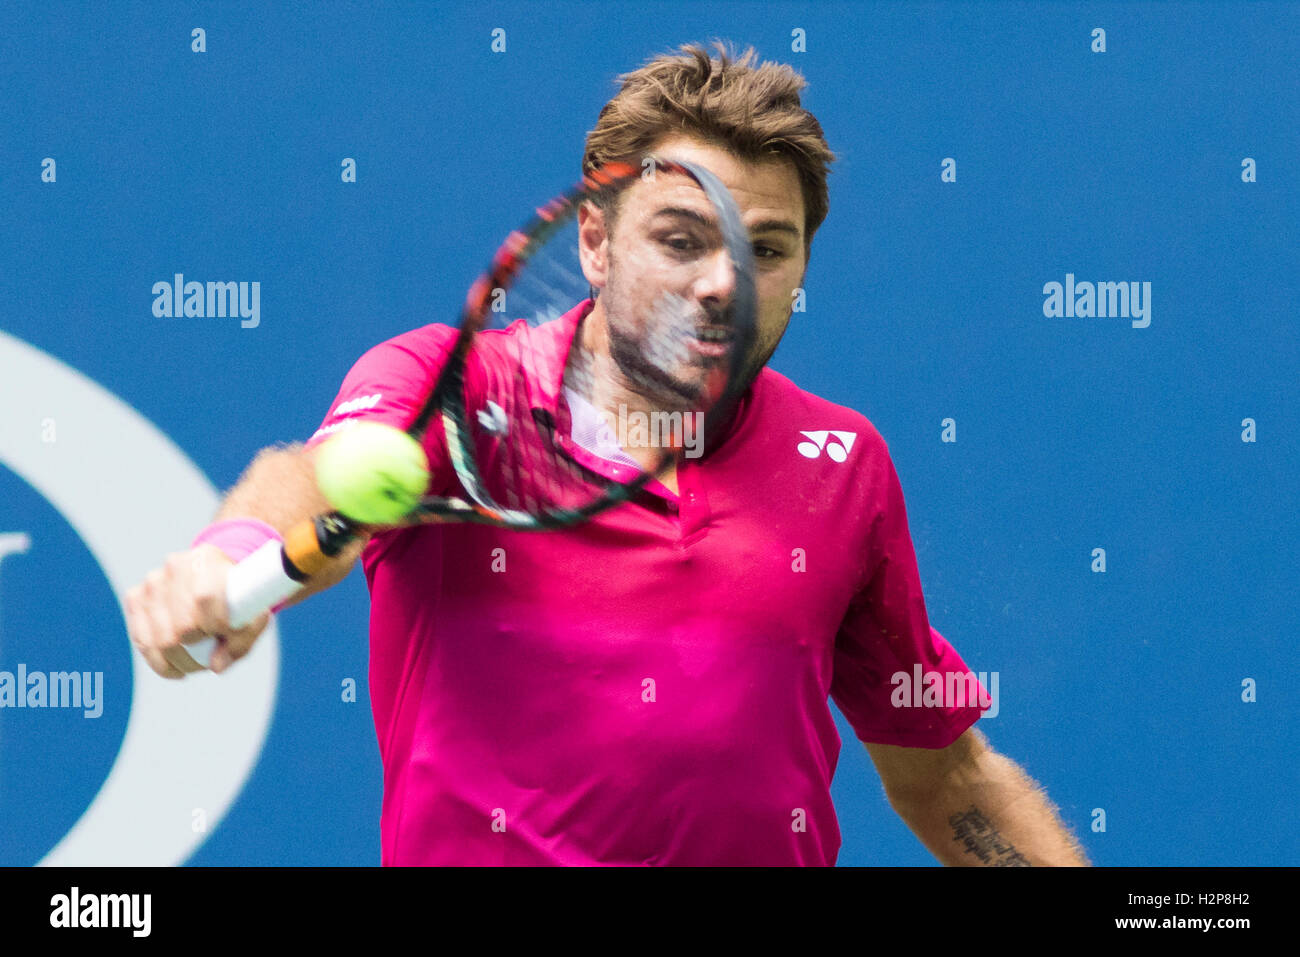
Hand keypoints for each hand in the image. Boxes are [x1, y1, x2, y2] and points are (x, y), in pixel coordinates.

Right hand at [125, 544, 270, 676]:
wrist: (214, 579)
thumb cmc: (237, 600)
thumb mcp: (253, 615)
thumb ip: (242, 641)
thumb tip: (216, 666)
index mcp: (207, 560)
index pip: (205, 597)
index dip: (216, 624)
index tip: (226, 636)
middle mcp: (175, 567)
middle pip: (182, 625)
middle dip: (198, 651)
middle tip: (211, 658)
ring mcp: (152, 582)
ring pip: (160, 639)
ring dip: (180, 661)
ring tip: (196, 664)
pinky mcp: (135, 597)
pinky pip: (142, 640)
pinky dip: (159, 662)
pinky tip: (175, 668)